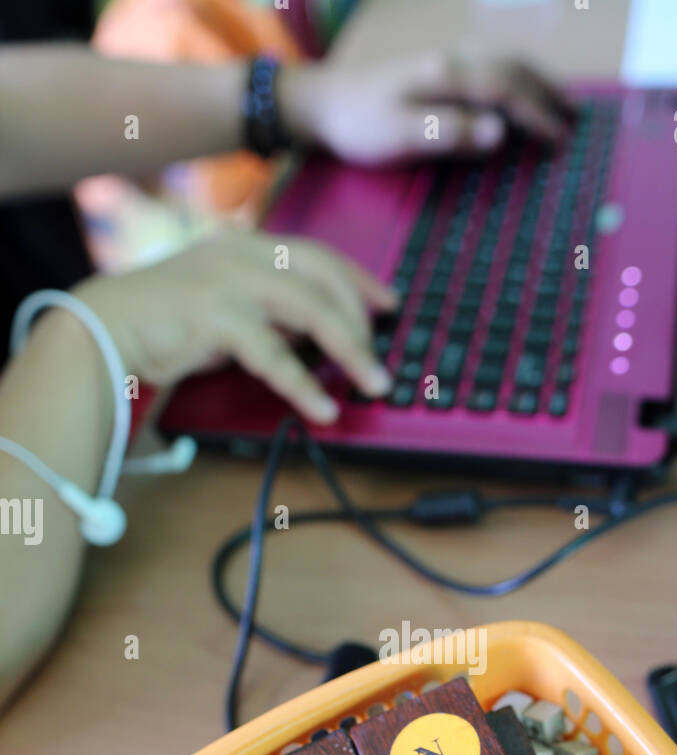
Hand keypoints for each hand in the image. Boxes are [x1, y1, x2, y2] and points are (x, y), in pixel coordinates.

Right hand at [74, 232, 397, 423]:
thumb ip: (272, 312)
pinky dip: (303, 384)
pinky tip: (321, 409)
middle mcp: (243, 253)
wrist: (107, 326)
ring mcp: (228, 280)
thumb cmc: (169, 322)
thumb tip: (321, 335)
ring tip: (372, 383)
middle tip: (383, 359)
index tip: (390, 304)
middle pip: (324, 279)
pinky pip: (273, 353)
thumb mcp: (230, 306)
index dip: (360, 280)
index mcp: (249, 245)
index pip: (320, 255)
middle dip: (362, 321)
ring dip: (350, 350)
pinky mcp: (213, 314)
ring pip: (310, 310)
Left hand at [279, 51, 573, 165]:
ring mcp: (445, 65)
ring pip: (503, 65)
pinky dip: (515, 82)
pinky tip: (519, 97)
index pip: (505, 90)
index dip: (537, 114)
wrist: (322, 102)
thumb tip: (499, 132)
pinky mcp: (438, 74)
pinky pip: (489, 72)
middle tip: (576, 117)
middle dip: (548, 91)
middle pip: (513, 68)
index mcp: (446, 76)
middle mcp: (452, 63)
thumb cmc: (358, 124)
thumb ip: (449, 133)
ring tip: (561, 103)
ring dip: (536, 82)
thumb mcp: (399, 135)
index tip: (561, 140)